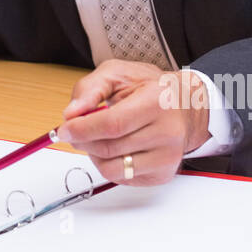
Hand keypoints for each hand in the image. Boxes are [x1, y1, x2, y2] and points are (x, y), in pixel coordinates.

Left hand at [55, 61, 211, 185]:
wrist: (187, 105)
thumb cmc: (151, 88)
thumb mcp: (118, 73)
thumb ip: (89, 89)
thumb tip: (71, 115)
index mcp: (156, 102)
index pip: (113, 124)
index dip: (83, 129)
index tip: (64, 129)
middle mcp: (167, 133)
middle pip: (109, 148)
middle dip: (83, 141)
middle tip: (75, 131)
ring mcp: (167, 157)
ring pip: (113, 168)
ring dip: (94, 155)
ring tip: (97, 138)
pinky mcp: (163, 174)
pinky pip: (123, 178)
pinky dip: (109, 165)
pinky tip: (115, 147)